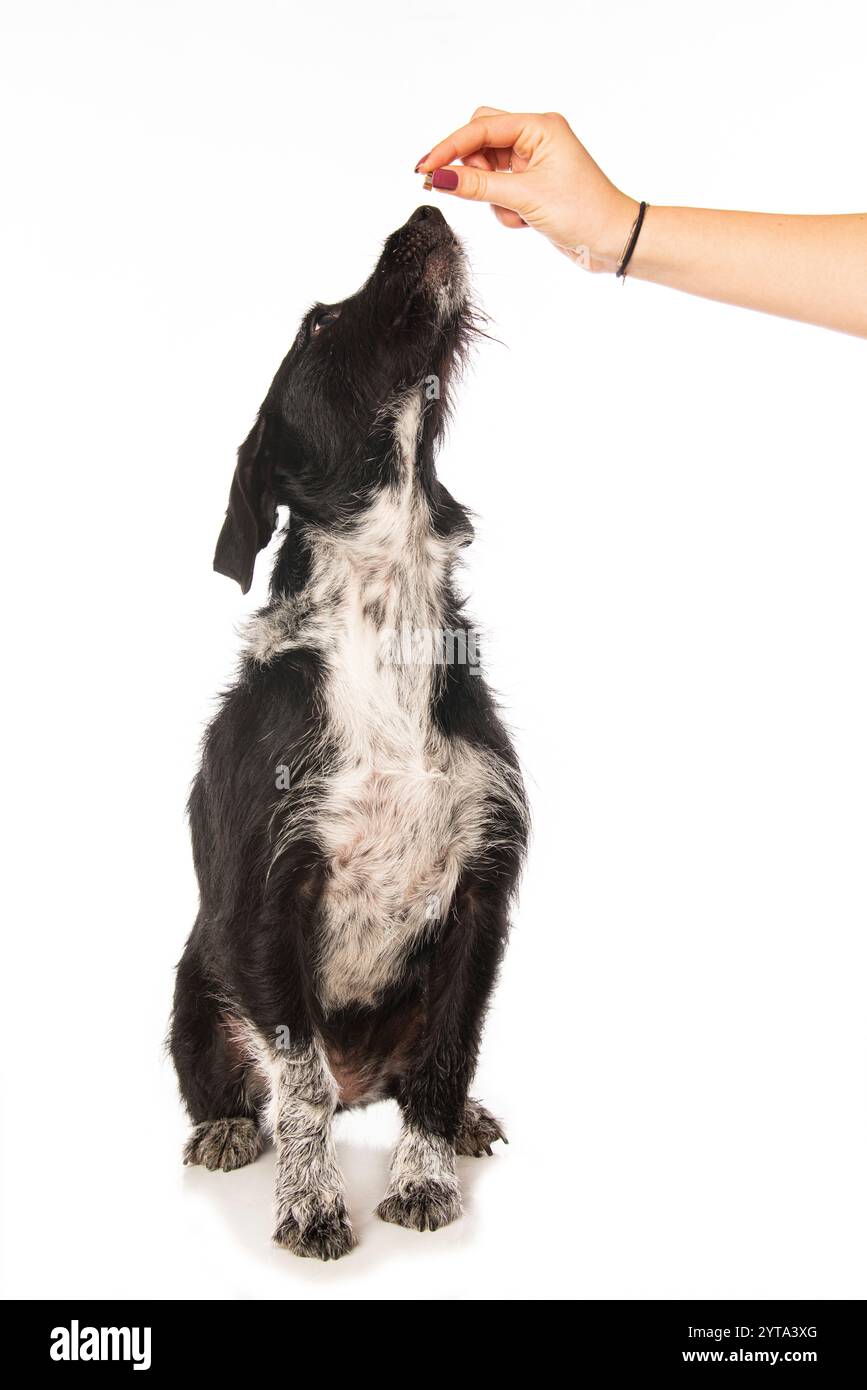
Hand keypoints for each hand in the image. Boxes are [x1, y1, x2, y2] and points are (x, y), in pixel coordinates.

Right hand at [417, 107, 637, 271]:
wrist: (612, 242)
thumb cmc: (583, 212)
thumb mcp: (524, 197)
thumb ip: (478, 185)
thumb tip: (438, 177)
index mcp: (539, 127)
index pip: (480, 127)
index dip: (449, 148)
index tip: (424, 170)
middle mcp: (535, 138)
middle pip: (480, 140)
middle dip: (471, 169)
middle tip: (466, 191)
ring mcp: (532, 162)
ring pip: (486, 170)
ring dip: (491, 195)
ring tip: (516, 213)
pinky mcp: (531, 186)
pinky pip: (498, 191)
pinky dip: (504, 209)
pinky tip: (525, 221)